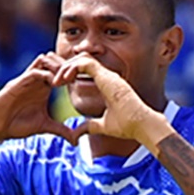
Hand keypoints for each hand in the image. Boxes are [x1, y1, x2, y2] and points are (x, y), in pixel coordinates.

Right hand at [0, 54, 77, 144]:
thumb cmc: (15, 124)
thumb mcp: (44, 126)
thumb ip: (60, 130)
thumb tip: (76, 140)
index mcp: (43, 86)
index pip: (61, 68)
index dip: (73, 72)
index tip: (84, 82)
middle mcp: (36, 79)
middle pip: (55, 58)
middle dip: (68, 65)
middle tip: (77, 78)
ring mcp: (26, 79)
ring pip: (45, 59)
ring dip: (57, 67)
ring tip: (66, 82)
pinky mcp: (18, 83)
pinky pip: (34, 71)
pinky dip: (46, 75)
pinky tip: (54, 86)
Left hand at [51, 55, 167, 148]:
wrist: (140, 125)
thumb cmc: (127, 126)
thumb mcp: (101, 126)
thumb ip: (88, 127)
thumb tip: (75, 135)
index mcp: (107, 85)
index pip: (85, 70)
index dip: (70, 73)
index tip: (59, 84)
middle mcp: (107, 76)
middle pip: (81, 61)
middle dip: (65, 67)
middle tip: (53, 80)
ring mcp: (108, 74)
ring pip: (82, 59)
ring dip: (67, 67)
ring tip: (57, 80)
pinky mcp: (106, 76)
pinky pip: (85, 63)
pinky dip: (73, 68)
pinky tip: (65, 79)